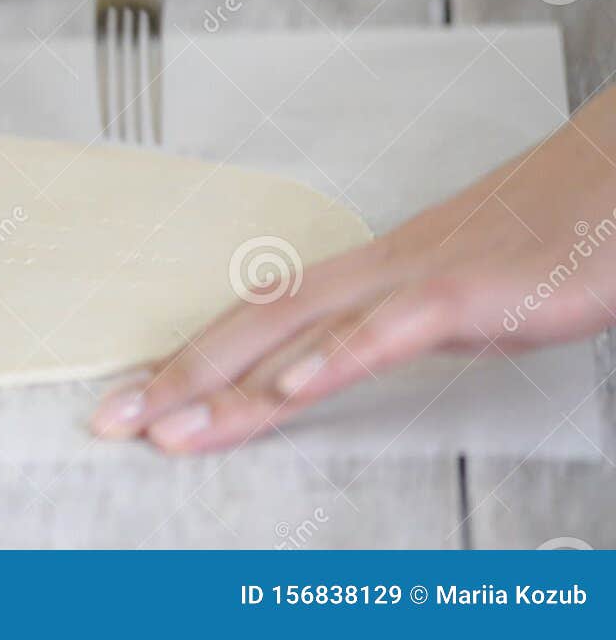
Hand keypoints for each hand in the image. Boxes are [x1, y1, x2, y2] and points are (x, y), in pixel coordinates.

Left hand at [90, 85, 615, 452]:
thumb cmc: (546, 235)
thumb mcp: (456, 296)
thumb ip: (395, 330)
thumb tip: (344, 361)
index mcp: (366, 275)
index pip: (257, 320)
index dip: (190, 359)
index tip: (136, 396)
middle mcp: (373, 272)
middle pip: (251, 325)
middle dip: (175, 376)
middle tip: (110, 419)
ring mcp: (415, 281)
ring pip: (297, 331)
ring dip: (225, 379)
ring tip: (165, 421)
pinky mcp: (468, 292)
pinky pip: (387, 330)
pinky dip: (334, 358)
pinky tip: (288, 389)